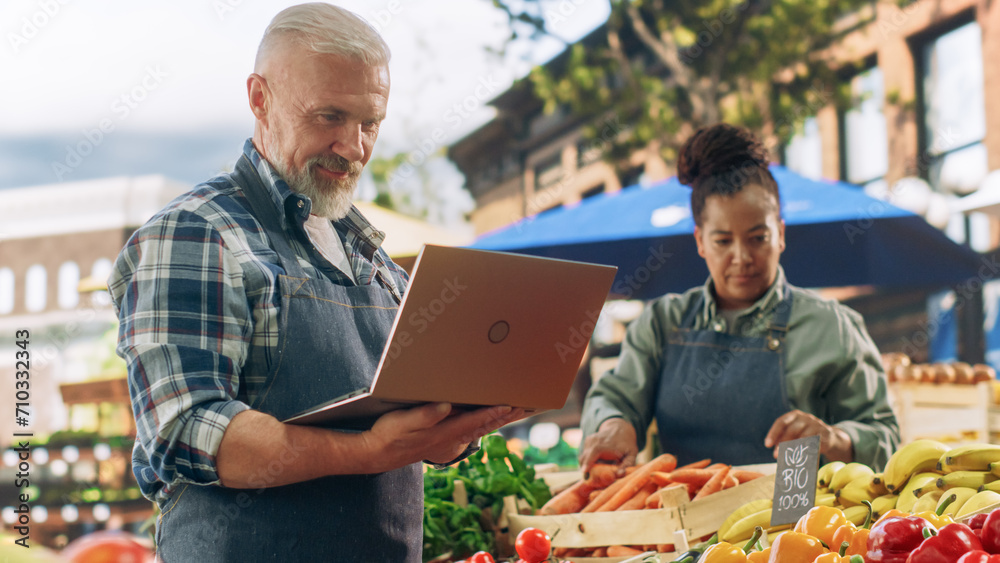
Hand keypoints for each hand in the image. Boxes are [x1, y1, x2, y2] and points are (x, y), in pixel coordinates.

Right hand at [363, 403, 525, 470]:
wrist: (379, 454)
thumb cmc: (389, 434)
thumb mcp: (402, 421)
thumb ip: (424, 415)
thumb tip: (446, 406)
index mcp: (443, 432)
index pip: (473, 421)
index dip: (492, 412)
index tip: (510, 404)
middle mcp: (450, 440)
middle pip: (483, 427)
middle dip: (504, 416)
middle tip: (525, 407)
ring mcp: (449, 444)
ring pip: (480, 430)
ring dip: (498, 420)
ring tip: (515, 411)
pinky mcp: (445, 444)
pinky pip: (471, 433)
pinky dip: (485, 425)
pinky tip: (491, 420)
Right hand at [578, 418, 637, 475]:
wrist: (619, 428)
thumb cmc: (627, 444)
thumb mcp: (632, 454)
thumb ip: (628, 464)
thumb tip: (620, 474)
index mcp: (606, 444)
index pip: (595, 452)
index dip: (588, 462)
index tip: (584, 471)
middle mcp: (595, 441)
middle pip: (585, 457)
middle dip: (585, 469)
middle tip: (590, 479)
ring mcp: (590, 440)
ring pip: (583, 457)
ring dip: (586, 466)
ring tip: (595, 472)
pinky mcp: (587, 441)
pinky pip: (584, 455)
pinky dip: (587, 462)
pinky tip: (596, 463)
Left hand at [764, 409, 852, 461]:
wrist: (829, 436)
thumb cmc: (806, 435)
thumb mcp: (795, 433)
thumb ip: (784, 440)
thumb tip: (776, 453)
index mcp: (795, 415)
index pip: (781, 422)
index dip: (773, 433)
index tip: (767, 445)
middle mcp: (806, 418)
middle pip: (792, 429)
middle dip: (783, 443)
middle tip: (776, 455)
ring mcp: (817, 425)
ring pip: (804, 437)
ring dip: (795, 449)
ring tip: (789, 458)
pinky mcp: (826, 434)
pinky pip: (816, 444)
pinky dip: (808, 452)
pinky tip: (803, 458)